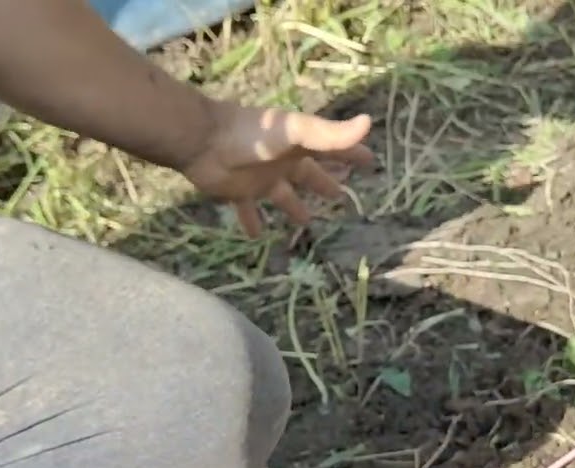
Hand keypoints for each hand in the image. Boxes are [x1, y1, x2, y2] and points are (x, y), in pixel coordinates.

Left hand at [180, 101, 375, 236]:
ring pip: (284, 196)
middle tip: (342, 197)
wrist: (204, 141)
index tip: (370, 162)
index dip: (352, 154)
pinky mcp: (240, 193)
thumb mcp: (296, 133)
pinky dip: (253, 223)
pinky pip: (249, 211)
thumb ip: (330, 134)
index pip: (333, 150)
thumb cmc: (253, 134)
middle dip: (326, 184)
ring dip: (295, 207)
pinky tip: (258, 237)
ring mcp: (261, 178)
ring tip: (307, 222)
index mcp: (300, 146)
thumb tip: (368, 123)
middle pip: (310, 175)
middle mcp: (284, 162)